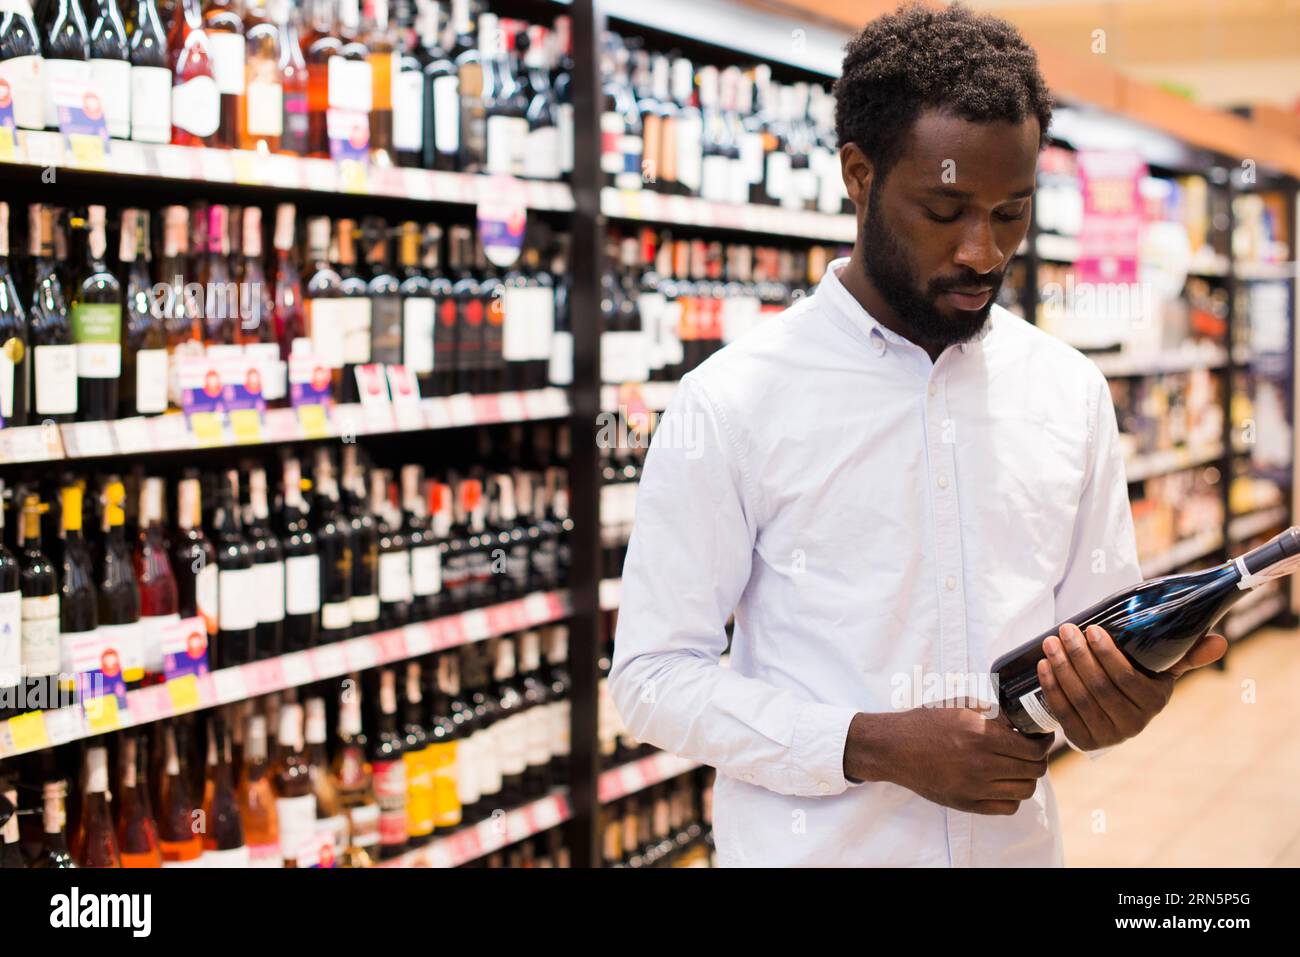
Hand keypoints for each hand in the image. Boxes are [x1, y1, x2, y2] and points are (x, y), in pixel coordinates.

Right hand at [844, 704, 1051, 814]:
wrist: (895, 747)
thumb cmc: (927, 722)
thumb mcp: (961, 706)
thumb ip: (994, 714)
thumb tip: (1021, 721)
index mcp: (981, 735)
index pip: (1032, 749)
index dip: (1043, 743)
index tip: (1041, 738)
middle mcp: (981, 763)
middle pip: (1033, 771)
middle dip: (1038, 759)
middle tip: (1032, 751)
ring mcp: (974, 787)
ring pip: (1024, 791)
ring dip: (1027, 778)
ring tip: (1018, 768)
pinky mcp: (966, 803)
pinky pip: (1007, 807)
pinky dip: (1012, 796)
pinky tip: (1003, 783)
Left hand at [1037, 624, 1227, 750]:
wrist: (1112, 710)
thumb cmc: (1138, 679)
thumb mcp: (1162, 668)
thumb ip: (1186, 654)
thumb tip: (1220, 641)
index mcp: (1154, 702)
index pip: (1127, 679)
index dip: (1108, 654)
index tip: (1092, 630)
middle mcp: (1132, 724)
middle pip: (1100, 687)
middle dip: (1079, 655)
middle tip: (1065, 630)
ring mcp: (1106, 735)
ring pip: (1079, 698)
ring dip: (1061, 667)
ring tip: (1050, 642)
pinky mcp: (1082, 740)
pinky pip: (1062, 712)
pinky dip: (1051, 687)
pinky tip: (1043, 666)